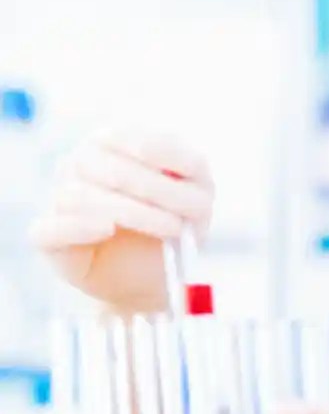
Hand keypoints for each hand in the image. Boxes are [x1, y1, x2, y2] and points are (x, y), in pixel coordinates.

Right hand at [29, 129, 213, 313]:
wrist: (152, 277)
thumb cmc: (173, 230)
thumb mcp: (194, 197)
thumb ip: (190, 172)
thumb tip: (169, 169)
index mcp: (112, 146)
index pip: (121, 136)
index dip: (152, 150)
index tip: (185, 171)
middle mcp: (81, 166)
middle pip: (104, 166)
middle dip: (151, 188)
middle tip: (184, 212)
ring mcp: (60, 200)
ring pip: (80, 196)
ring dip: (132, 211)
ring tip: (170, 228)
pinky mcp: (49, 238)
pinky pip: (51, 229)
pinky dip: (80, 227)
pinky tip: (107, 229)